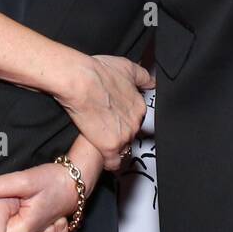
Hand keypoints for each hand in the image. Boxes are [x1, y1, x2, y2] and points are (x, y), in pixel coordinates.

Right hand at [58, 54, 153, 171]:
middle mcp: (135, 123)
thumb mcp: (127, 68)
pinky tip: (103, 157)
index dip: (124, 119)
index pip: (136, 120)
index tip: (115, 117)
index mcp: (139, 106)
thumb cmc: (98, 72)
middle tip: (104, 126)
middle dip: (120, 133)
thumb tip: (152, 82)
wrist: (80, 81)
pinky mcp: (110, 147)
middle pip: (130, 135)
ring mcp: (124, 136)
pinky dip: (109, 162)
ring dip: (114, 147)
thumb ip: (143, 77)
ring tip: (100, 140)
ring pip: (123, 149)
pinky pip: (114, 163)